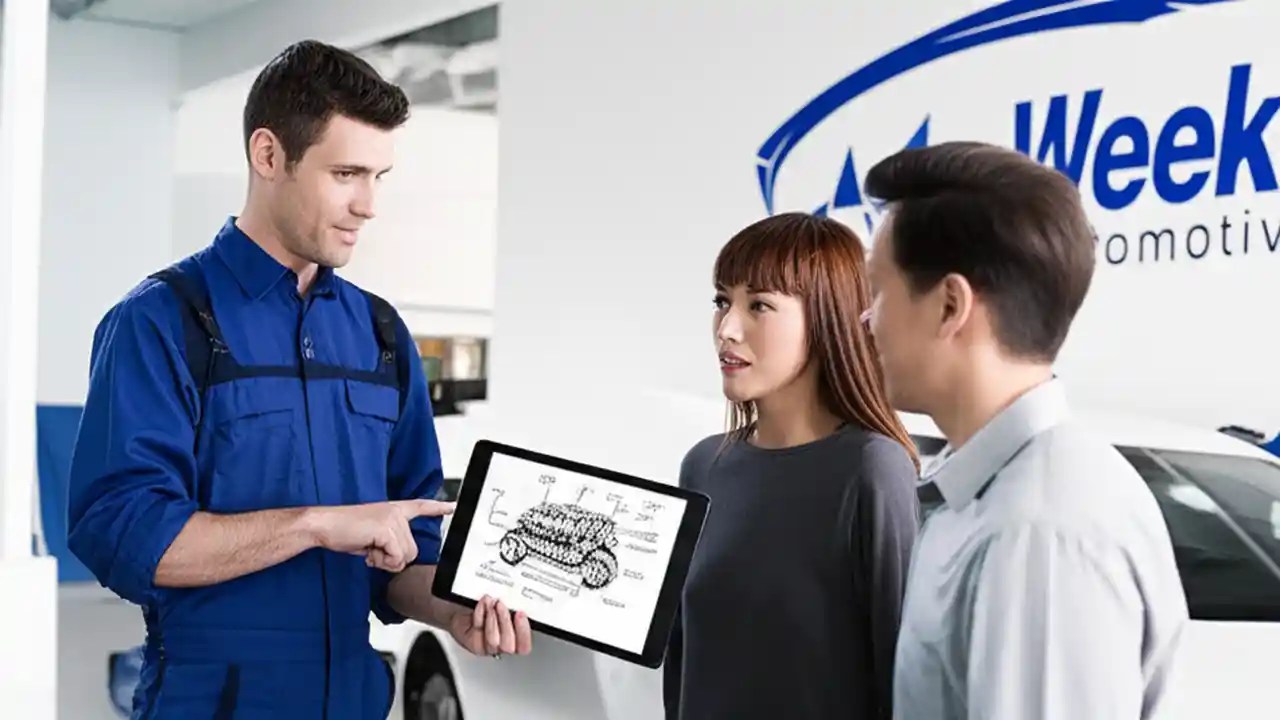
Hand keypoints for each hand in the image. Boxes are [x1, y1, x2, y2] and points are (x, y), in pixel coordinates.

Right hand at [308, 499, 453, 572]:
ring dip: (386, 561)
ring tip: (369, 550)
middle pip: (413, 549)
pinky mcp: (386, 529)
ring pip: (406, 555)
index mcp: (393, 509)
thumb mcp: (372, 537)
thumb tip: (398, 560)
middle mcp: (396, 512)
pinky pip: (396, 557)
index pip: (420, 506)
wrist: (324, 525)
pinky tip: (368, 553)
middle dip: (393, 559)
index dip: (437, 507)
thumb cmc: (343, 530)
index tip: (452, 506)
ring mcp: (392, 520)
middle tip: (373, 552)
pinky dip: (381, 562)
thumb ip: (389, 543)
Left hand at [448, 595, 533, 657]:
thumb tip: (518, 601)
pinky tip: (482, 603)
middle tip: (501, 605)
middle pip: (508, 646)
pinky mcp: (473, 643)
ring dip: (492, 618)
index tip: (520, 613)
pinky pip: (478, 631)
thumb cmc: (487, 608)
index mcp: (515, 638)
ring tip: (491, 603)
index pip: (523, 646)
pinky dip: (480, 614)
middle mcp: (501, 646)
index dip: (524, 632)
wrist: (463, 609)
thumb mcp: (504, 606)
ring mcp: (486, 647)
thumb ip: (513, 607)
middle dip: (505, 622)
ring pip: (493, 641)